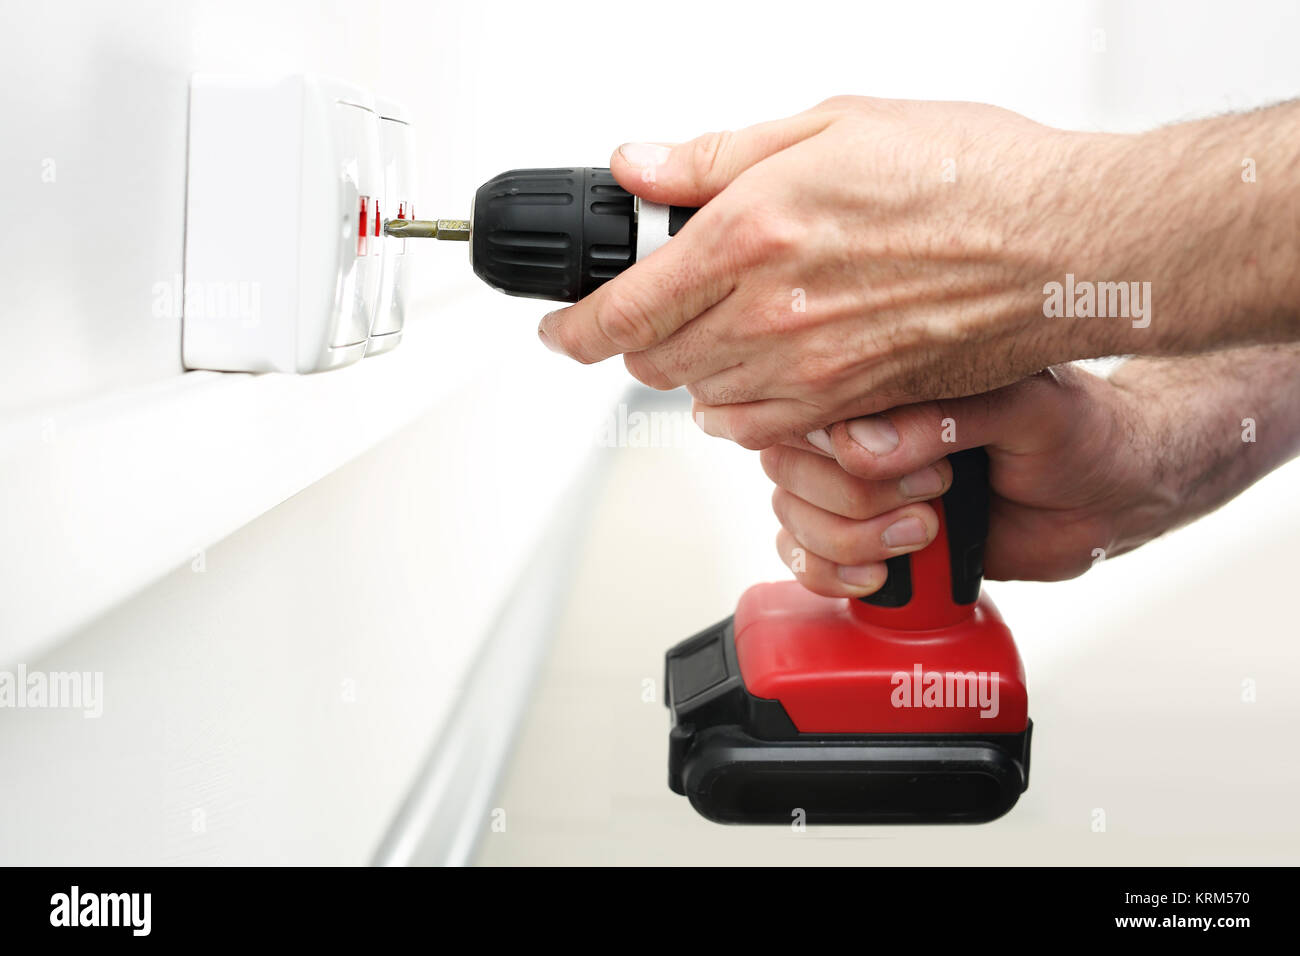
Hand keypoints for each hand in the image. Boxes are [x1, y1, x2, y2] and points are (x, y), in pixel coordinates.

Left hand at [539, 96, 1126, 448]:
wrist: (1067, 245)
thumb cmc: (972, 176)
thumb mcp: (832, 125)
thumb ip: (716, 157)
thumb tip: (641, 165)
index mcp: (753, 235)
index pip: (625, 308)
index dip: (575, 329)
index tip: (560, 332)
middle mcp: (773, 315)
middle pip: (656, 361)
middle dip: (635, 342)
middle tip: (648, 315)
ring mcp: (812, 372)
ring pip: (704, 400)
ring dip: (691, 374)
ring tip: (715, 337)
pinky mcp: (852, 408)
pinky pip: (764, 430)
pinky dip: (744, 408)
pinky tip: (765, 372)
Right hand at [762, 364, 1174, 596]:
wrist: (1112, 497)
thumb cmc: (1080, 433)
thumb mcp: (1027, 406)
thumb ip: (946, 418)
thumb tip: (859, 447)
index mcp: (887, 375)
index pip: (803, 402)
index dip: (839, 446)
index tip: (919, 466)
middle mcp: (859, 424)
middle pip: (787, 466)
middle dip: (855, 500)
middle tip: (935, 498)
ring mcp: (855, 481)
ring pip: (791, 514)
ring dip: (851, 541)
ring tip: (924, 535)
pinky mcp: (863, 534)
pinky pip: (800, 558)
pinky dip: (830, 575)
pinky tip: (880, 574)